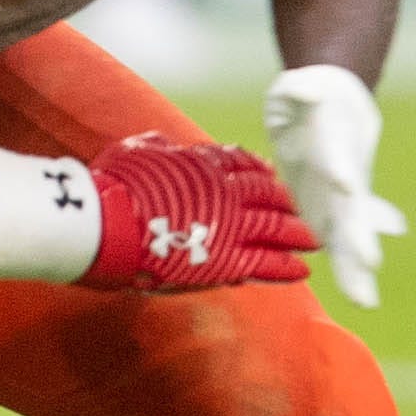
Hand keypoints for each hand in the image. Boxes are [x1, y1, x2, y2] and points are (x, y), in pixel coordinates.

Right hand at [78, 135, 314, 290]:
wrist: (103, 225)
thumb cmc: (112, 186)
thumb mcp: (136, 151)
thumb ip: (159, 148)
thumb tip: (167, 144)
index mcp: (204, 164)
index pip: (242, 163)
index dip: (259, 170)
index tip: (271, 175)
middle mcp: (226, 192)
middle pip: (268, 195)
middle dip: (288, 204)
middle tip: (303, 211)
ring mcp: (230, 227)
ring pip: (275, 229)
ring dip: (297, 234)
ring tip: (312, 241)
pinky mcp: (226, 261)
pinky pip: (266, 264)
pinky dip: (285, 268)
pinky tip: (301, 271)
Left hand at [263, 63, 403, 306]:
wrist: (330, 108)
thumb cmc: (312, 97)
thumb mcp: (303, 88)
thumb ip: (302, 91)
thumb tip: (303, 88)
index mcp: (336, 149)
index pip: (339, 167)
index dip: (341, 178)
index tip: (346, 190)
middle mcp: (343, 180)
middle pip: (351, 210)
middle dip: (357, 236)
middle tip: (369, 263)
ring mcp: (338, 199)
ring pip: (349, 236)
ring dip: (357, 266)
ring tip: (368, 299)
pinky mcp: (323, 210)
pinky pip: (334, 242)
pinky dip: (346, 265)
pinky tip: (361, 296)